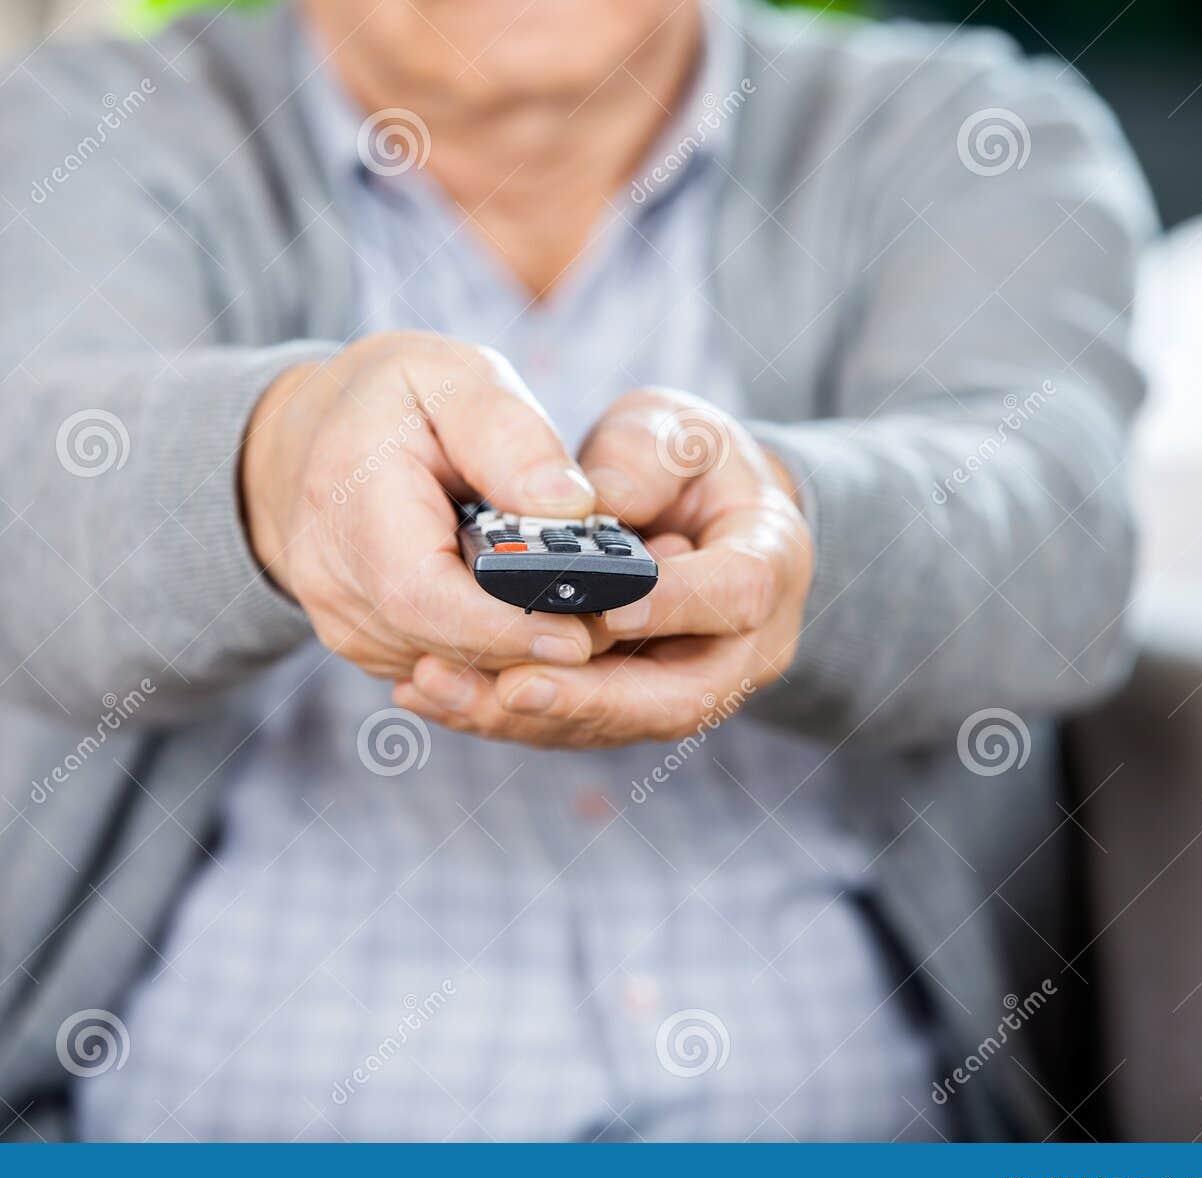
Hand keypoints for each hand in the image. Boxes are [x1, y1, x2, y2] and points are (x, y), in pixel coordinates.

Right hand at [241, 331, 607, 678]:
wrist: (316, 435)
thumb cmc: (395, 398)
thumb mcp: (455, 378)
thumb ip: (512, 436)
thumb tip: (570, 507)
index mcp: (350, 496)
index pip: (423, 594)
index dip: (502, 627)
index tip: (578, 634)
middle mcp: (332, 575)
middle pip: (442, 644)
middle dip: (530, 642)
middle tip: (607, 623)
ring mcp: (344, 619)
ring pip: (447, 666)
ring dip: (517, 652)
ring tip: (576, 608)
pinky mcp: (365, 642)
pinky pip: (441, 666)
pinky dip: (492, 650)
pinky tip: (529, 613)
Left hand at [392, 389, 813, 746]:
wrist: (695, 511)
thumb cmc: (685, 462)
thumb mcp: (673, 430)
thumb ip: (643, 458)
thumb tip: (587, 507)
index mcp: (769, 560)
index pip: (735, 595)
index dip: (675, 605)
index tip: (607, 608)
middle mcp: (740, 647)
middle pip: (675, 698)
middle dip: (588, 698)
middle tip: (509, 685)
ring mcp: (685, 687)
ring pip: (613, 724)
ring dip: (526, 715)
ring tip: (443, 688)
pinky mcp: (628, 707)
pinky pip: (570, 724)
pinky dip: (500, 713)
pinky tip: (432, 693)